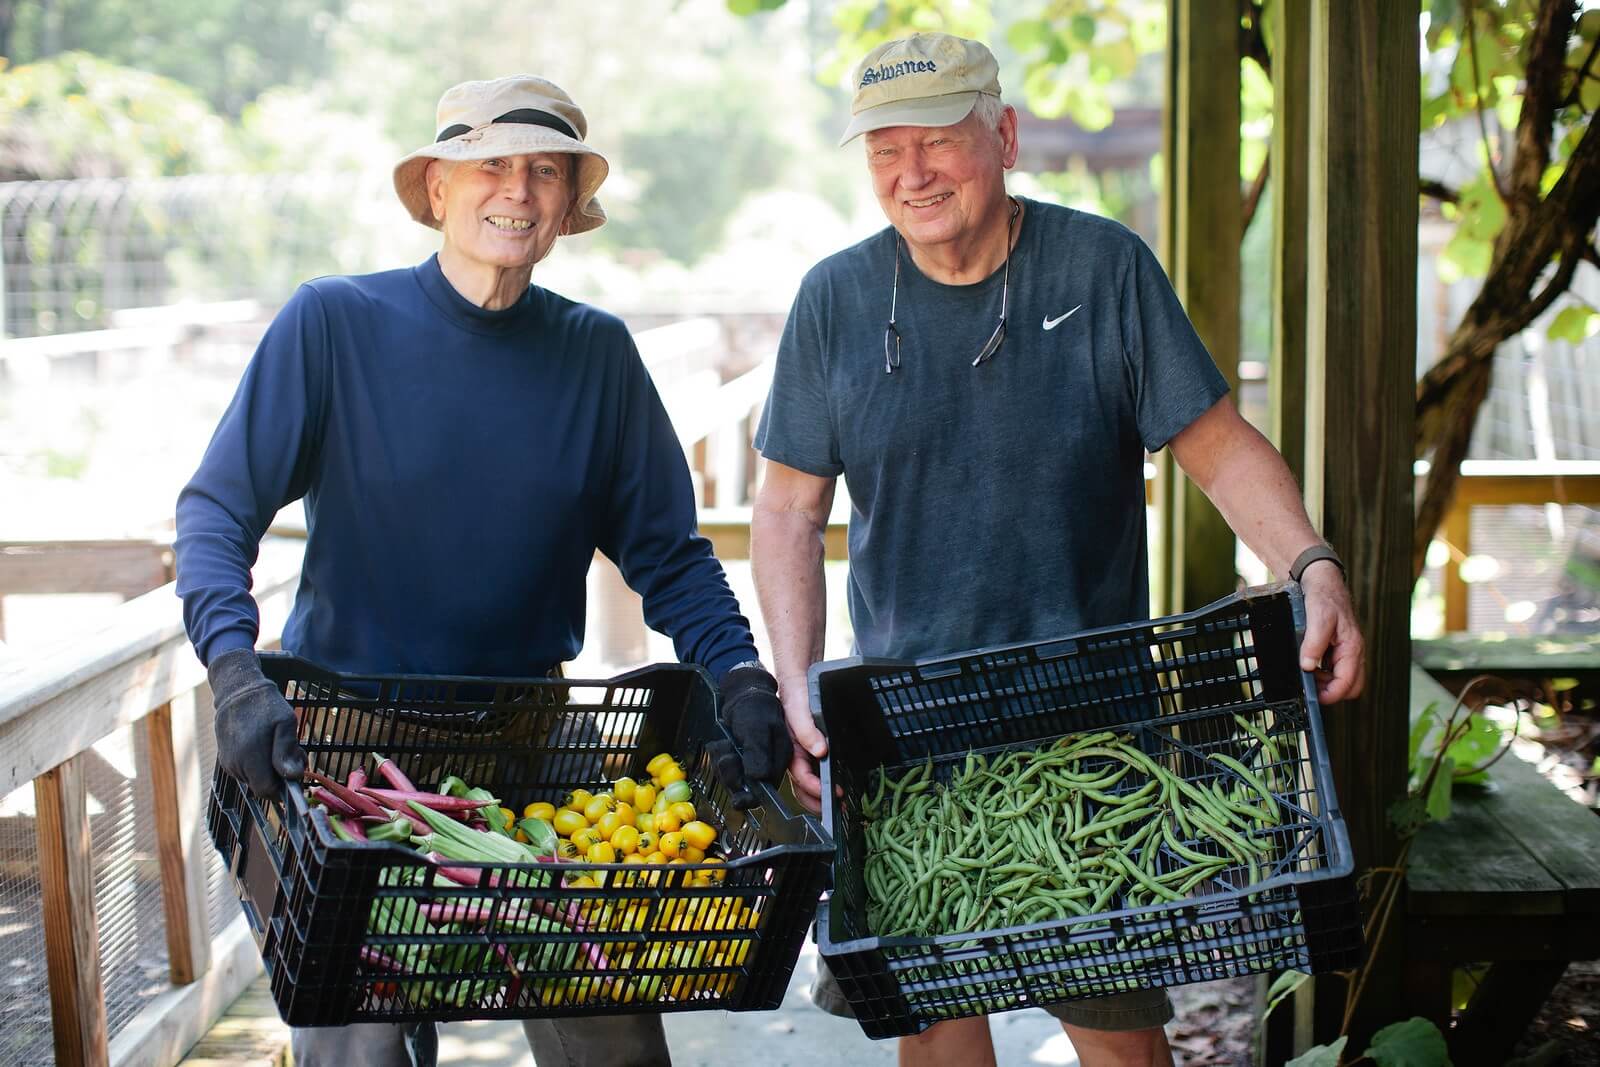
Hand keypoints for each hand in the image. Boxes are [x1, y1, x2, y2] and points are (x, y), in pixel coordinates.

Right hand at [208, 648, 305, 798]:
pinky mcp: (226, 760)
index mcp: (250, 758)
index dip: (283, 788)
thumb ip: (287, 751)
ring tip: (277, 746)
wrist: (237, 692)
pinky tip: (265, 747)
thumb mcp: (285, 723)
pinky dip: (259, 765)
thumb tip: (292, 777)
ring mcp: (229, 763)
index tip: (294, 773)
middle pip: (262, 786)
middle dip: (279, 777)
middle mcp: (236, 765)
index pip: (267, 791)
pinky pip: (247, 772)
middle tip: (291, 754)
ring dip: (269, 770)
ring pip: (255, 780)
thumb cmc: (265, 706)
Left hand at [716, 665, 790, 805]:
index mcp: (780, 759)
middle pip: (747, 788)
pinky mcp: (741, 758)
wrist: (741, 694)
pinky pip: (726, 769)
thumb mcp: (756, 729)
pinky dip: (720, 757)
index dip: (750, 795)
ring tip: (725, 746)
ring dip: (724, 765)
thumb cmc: (753, 707)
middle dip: (732, 775)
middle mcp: (768, 764)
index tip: (738, 796)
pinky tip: (722, 744)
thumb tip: (758, 778)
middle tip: (728, 757)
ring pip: (734, 779)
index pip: (768, 790)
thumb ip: (758, 753)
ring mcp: (753, 762)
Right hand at [778, 673, 827, 815]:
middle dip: (818, 803)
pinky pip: (820, 771)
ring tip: (842, 803)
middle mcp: (796, 756)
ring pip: (810, 784)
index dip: (815, 789)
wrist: (799, 680)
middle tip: (839, 808)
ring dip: (823, 797)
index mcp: (789, 750)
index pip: (800, 777)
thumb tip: (821, 751)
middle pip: (803, 789)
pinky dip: (828, 783)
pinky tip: (840, 785)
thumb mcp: (799, 710)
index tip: (833, 793)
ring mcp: (806, 755)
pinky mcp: (815, 750)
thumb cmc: (795, 694)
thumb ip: (807, 731)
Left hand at [1298, 561, 1365, 704]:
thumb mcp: (1318, 619)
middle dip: (1331, 691)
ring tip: (1306, 671)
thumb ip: (1314, 644)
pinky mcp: (1337, 648)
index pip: (1348, 683)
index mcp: (1352, 648)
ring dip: (1324, 681)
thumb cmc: (1324, 597)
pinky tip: (1308, 663)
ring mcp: (1346, 650)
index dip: (1332, 695)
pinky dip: (1321, 671)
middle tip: (1309, 685)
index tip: (1314, 697)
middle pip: (1350, 686)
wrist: (1321, 580)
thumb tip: (1308, 667)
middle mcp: (1353, 652)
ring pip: (1341, 678)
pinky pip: (1333, 668)